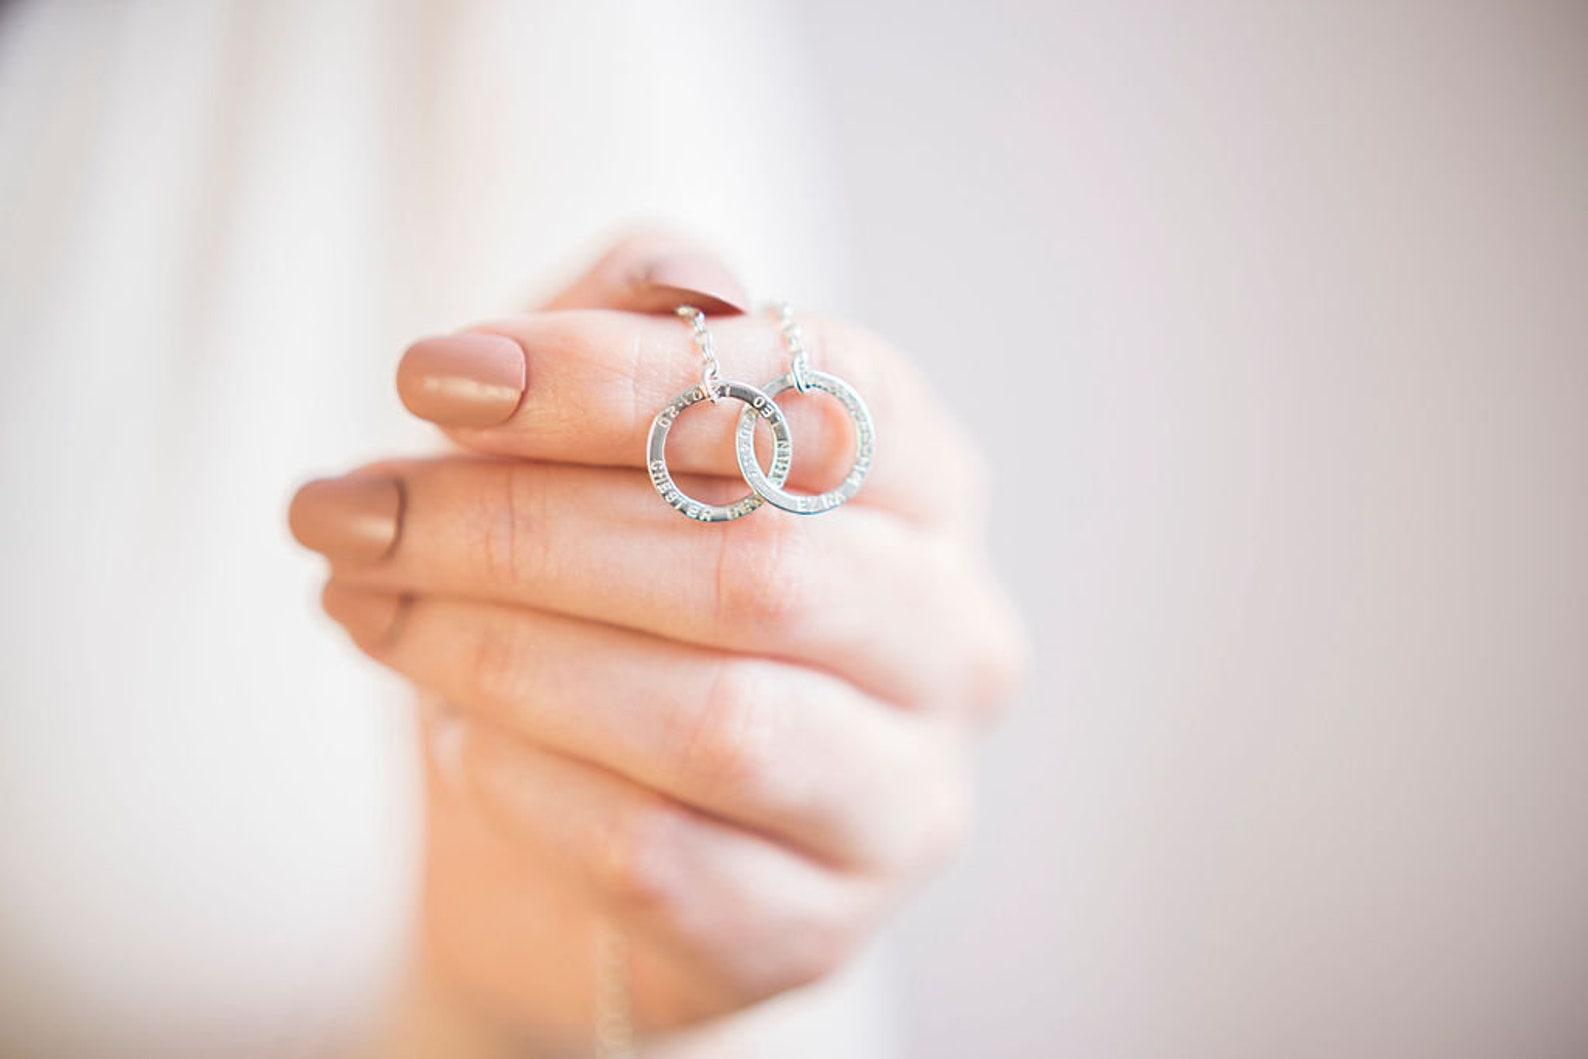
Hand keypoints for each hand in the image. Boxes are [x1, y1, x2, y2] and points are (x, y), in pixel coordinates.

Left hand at [288, 234, 1027, 1048]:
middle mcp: (952, 642)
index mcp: (926, 491)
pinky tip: (454, 743)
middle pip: (758, 566)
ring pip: (718, 720)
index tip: (431, 377)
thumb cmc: (599, 599)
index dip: (627, 377)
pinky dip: (524, 787)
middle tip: (348, 511)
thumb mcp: (596, 435)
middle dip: (522, 528)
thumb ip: (637, 328)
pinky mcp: (816, 932)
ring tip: (368, 609)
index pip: (830, 397)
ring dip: (501, 655)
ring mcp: (901, 801)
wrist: (560, 837)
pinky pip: (662, 857)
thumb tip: (686, 285)